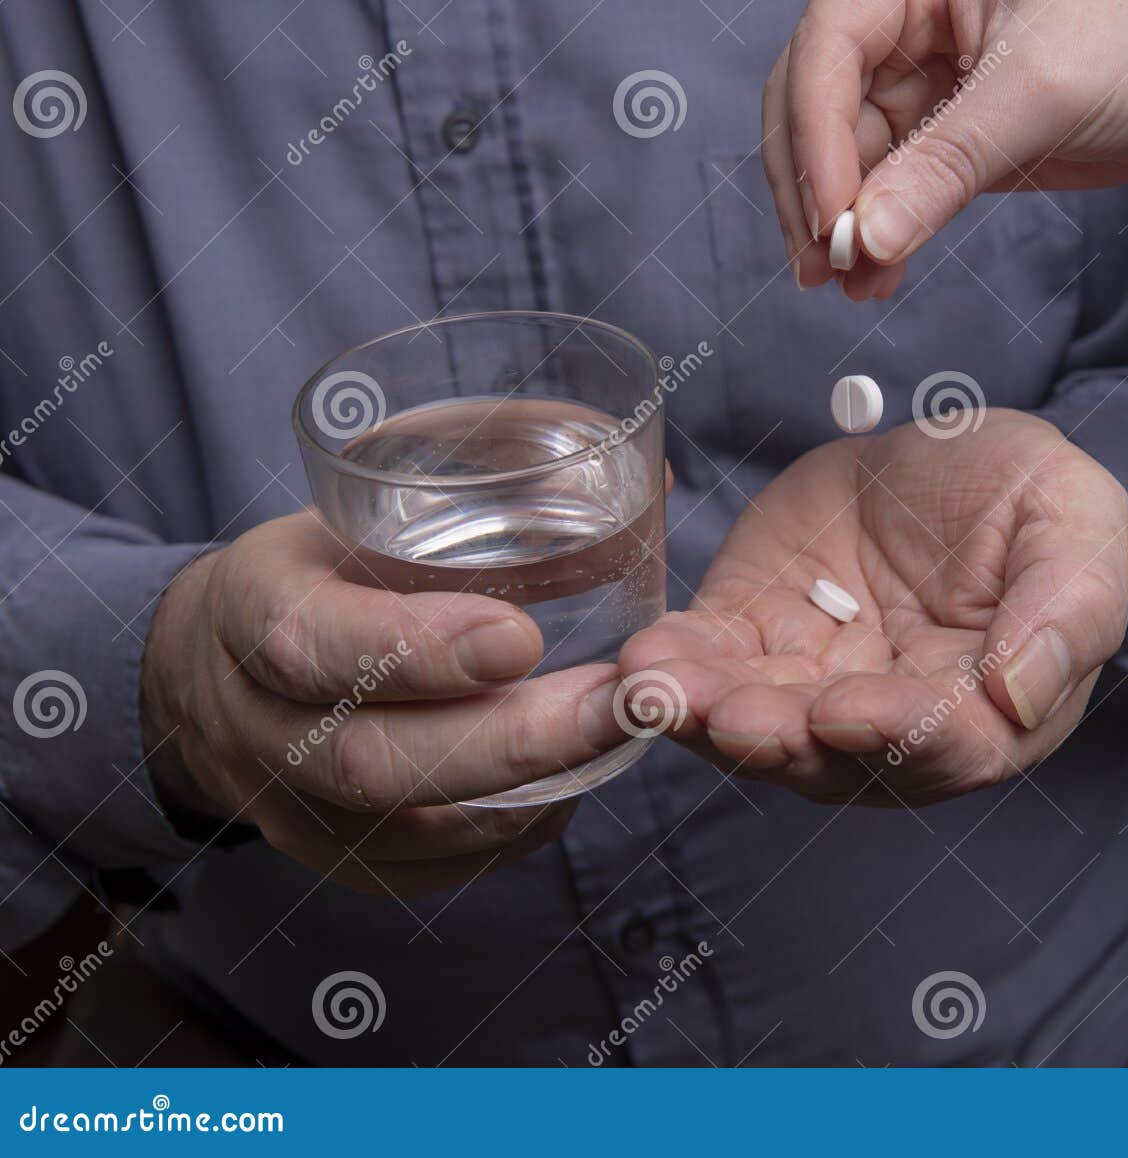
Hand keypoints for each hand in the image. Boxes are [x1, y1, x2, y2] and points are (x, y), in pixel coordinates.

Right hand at [140, 510, 632, 894]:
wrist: (220, 668)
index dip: (413, 649)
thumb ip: (481, 502)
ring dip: (529, 787)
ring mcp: (288, 806)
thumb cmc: (322, 572)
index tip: (522, 636)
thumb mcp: (365, 514)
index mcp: (249, 608)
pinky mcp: (331, 859)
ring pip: (404, 827)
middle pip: (370, 760)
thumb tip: (646, 475)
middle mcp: (256, 724)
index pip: (308, 642)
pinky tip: (574, 785)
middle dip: (510, 739)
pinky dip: (510, 833)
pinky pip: (424, 869)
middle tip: (621, 703)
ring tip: (622, 736)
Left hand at [619, 411, 1127, 804]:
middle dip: (775, 738)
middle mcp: (893, 720)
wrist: (943, 455)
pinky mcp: (754, 640)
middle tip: (728, 714)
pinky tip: (637, 661)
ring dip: (703, 717)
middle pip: (833, 756)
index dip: (895, 733)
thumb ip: (1067, 605)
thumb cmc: (1023, 493)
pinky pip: (708, 669)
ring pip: (757, 726)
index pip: (946, 744)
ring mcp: (816, 685)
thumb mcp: (1073, 518)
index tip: (846, 708)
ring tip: (657, 689)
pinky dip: (669, 672)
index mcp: (988, 706)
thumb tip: (1022, 694)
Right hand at [766, 0, 1127, 297]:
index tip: (832, 217)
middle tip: (822, 265)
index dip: (815, 137)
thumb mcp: (1043, 90)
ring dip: (844, 224)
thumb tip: (869, 235)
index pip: (828, 49)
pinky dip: (882, 233)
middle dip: (814, 188)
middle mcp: (910, 23)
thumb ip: (949, 163)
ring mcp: (928, 82)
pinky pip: (895, 188)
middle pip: (818, 105)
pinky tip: (878, 275)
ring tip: (850, 285)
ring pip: (850, 157)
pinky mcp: (954, 136)